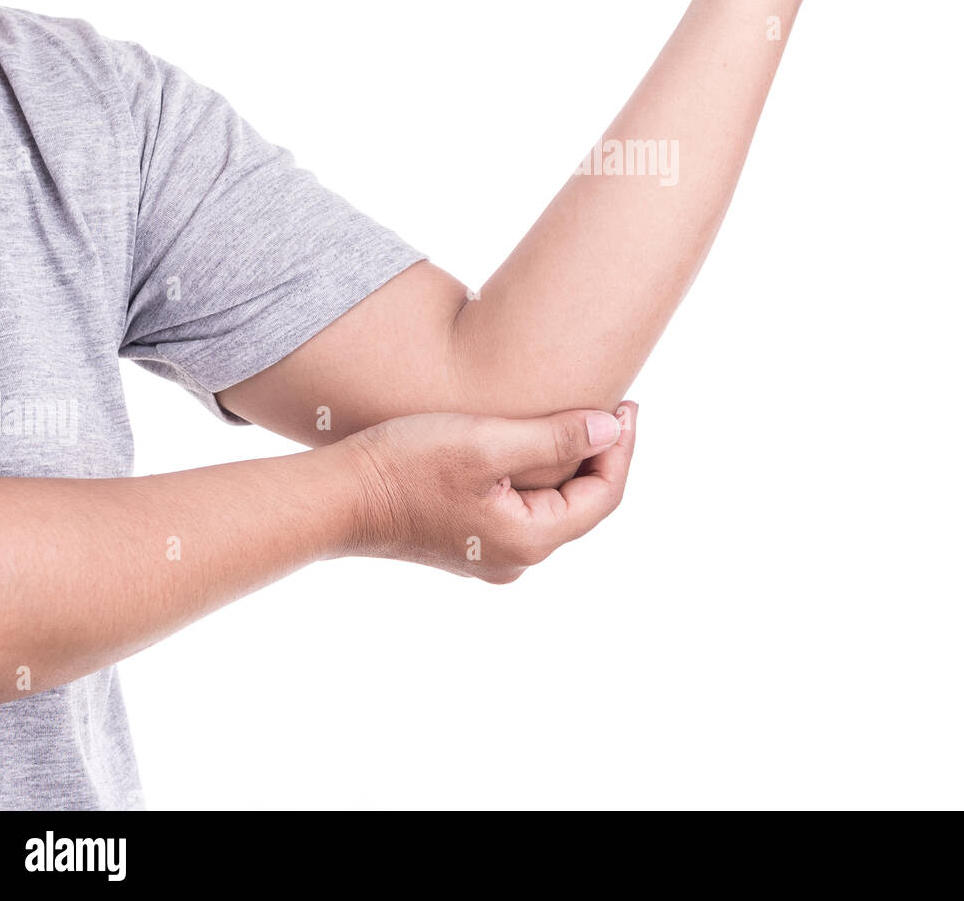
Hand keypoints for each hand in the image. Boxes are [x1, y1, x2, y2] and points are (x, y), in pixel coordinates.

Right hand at [341, 402, 638, 582]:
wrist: (337, 495)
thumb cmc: (406, 464)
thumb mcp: (486, 441)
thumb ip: (555, 437)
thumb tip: (612, 430)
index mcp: (527, 541)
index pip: (603, 495)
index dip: (622, 448)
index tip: (626, 405)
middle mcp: (515, 558)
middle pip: (583, 503)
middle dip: (601, 453)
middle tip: (610, 404)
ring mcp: (491, 553)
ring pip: (554, 504)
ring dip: (570, 461)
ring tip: (579, 415)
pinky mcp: (470, 539)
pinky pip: (525, 506)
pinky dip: (540, 472)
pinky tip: (534, 439)